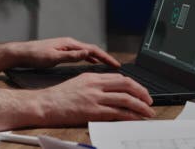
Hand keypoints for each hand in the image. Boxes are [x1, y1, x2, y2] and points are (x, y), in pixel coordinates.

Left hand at [0, 37, 120, 74]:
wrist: (20, 53)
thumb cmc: (35, 55)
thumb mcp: (53, 58)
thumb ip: (71, 56)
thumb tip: (87, 52)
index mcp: (69, 43)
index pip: (92, 49)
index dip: (105, 57)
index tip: (115, 64)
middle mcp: (69, 43)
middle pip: (92, 50)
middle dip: (105, 57)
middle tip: (116, 66)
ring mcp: (65, 47)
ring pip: (86, 52)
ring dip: (97, 58)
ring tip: (107, 66)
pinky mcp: (61, 51)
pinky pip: (79, 54)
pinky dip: (88, 58)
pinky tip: (90, 63)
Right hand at [0, 72, 154, 131]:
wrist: (45, 104)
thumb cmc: (58, 97)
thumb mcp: (78, 83)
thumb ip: (94, 85)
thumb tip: (109, 92)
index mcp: (92, 76)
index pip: (119, 77)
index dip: (134, 84)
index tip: (141, 91)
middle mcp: (95, 84)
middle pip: (126, 85)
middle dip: (142, 93)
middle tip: (149, 101)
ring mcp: (95, 97)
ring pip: (125, 99)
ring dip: (140, 106)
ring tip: (148, 112)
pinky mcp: (93, 110)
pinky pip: (117, 112)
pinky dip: (129, 116)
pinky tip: (135, 119)